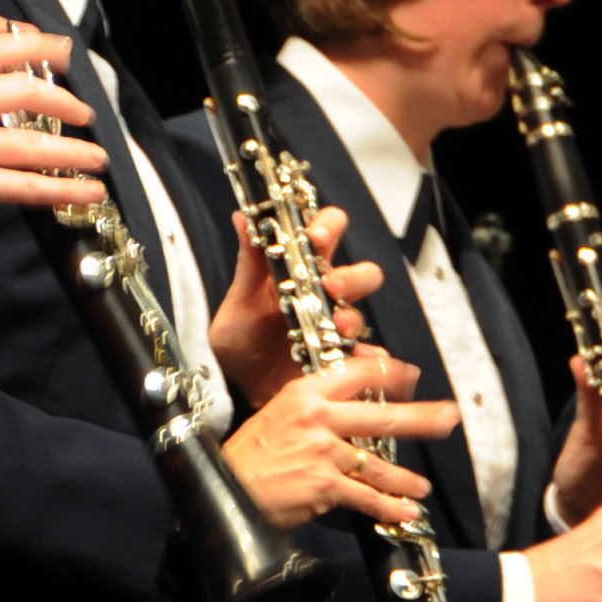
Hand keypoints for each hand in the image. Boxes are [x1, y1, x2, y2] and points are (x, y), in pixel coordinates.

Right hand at [0, 30, 106, 260]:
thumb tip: (0, 98)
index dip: (38, 47)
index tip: (65, 51)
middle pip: (23, 90)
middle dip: (66, 102)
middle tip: (88, 113)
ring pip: (32, 142)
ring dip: (75, 151)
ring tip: (99, 158)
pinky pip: (24, 185)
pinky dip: (62, 188)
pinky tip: (86, 191)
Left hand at [208, 207, 383, 407]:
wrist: (233, 385)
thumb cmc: (239, 335)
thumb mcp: (240, 297)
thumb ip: (249, 260)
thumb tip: (242, 216)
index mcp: (300, 269)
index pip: (328, 233)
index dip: (329, 227)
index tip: (315, 236)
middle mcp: (324, 296)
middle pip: (361, 273)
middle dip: (351, 276)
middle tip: (330, 285)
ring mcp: (334, 329)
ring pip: (362, 314)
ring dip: (353, 317)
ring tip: (336, 326)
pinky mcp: (339, 361)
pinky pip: (367, 359)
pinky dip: (368, 359)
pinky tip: (356, 360)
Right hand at [222, 349, 460, 527]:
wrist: (225, 488)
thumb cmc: (249, 455)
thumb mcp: (278, 413)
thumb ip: (314, 407)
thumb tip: (350, 411)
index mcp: (305, 392)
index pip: (357, 372)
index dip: (390, 372)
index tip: (410, 376)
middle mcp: (318, 417)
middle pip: (382, 415)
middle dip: (422, 418)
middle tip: (449, 417)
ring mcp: (322, 451)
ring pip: (379, 463)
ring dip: (405, 479)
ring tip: (420, 487)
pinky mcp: (324, 485)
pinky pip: (367, 497)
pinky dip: (389, 507)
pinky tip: (404, 511)